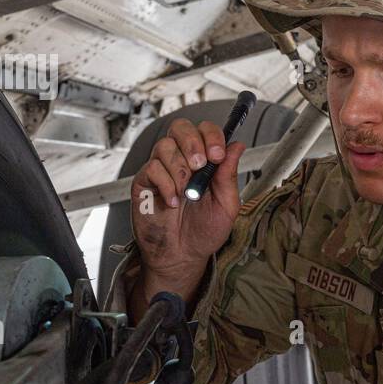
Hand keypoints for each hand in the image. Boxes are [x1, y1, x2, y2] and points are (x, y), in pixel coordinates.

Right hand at [131, 118, 247, 277]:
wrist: (183, 256)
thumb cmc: (205, 231)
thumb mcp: (226, 204)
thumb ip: (229, 175)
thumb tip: (237, 146)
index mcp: (205, 162)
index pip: (205, 130)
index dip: (211, 136)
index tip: (217, 155)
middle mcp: (182, 160)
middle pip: (180, 127)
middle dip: (193, 143)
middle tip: (200, 165)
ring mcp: (162, 169)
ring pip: (165, 146)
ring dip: (180, 168)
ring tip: (187, 192)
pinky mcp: (145, 182)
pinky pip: (152, 168)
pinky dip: (166, 185)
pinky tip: (174, 202)